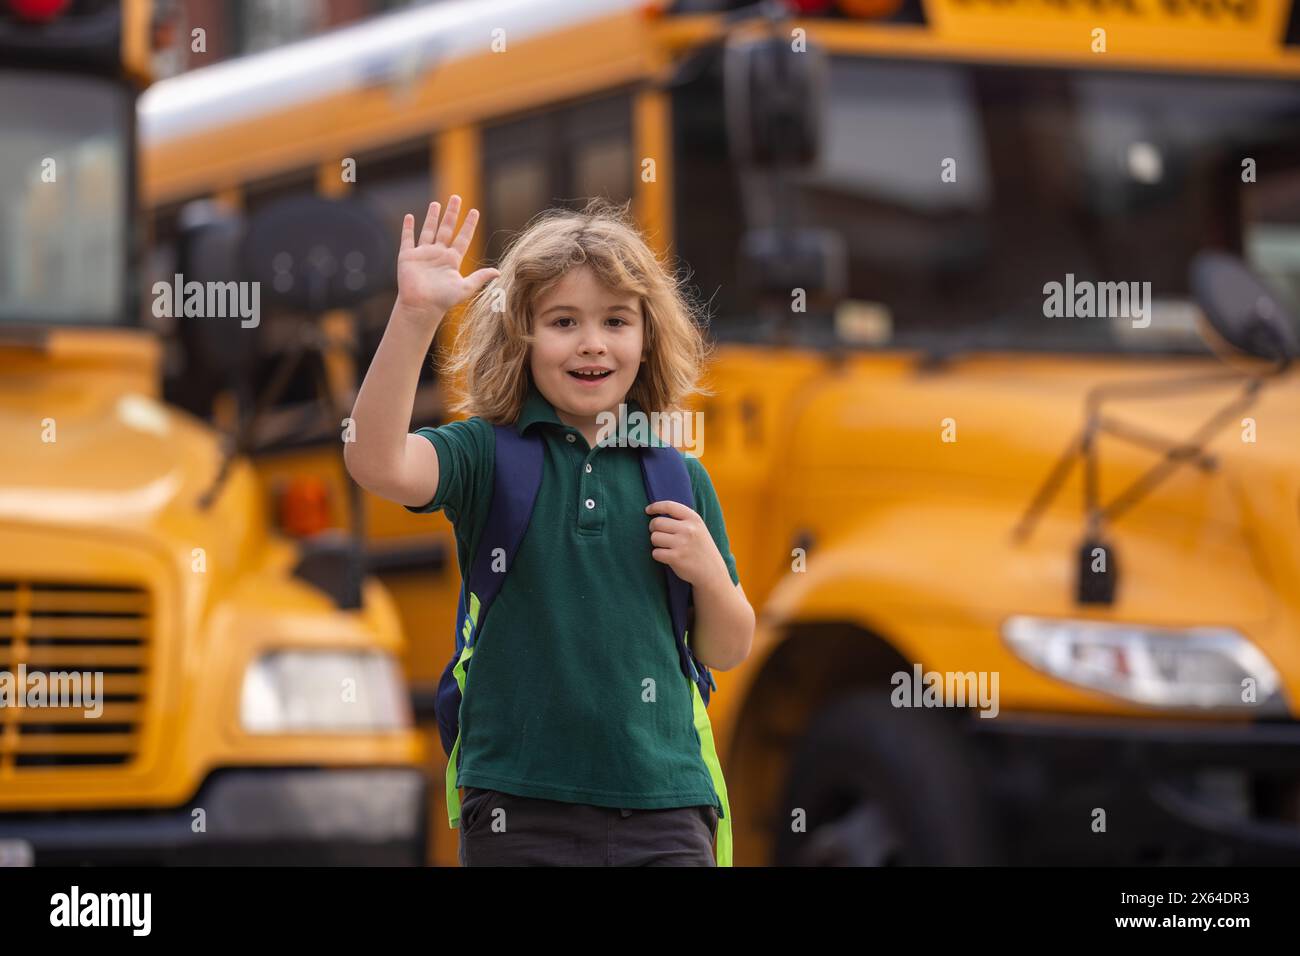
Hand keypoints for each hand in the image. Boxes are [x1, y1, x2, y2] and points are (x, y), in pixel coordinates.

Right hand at [395, 195, 498, 322]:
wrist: (421, 307)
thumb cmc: (443, 300)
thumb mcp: (465, 288)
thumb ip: (480, 278)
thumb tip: (499, 272)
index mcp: (452, 260)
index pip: (462, 238)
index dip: (468, 225)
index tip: (474, 211)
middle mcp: (438, 254)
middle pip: (446, 229)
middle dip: (452, 213)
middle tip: (456, 197)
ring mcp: (423, 254)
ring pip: (428, 230)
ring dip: (432, 217)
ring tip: (436, 204)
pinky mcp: (408, 256)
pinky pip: (408, 239)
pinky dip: (408, 228)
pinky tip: (410, 217)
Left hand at [645, 500, 728, 586]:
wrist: (712, 571)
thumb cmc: (700, 547)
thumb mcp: (698, 527)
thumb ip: (681, 518)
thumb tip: (655, 512)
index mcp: (694, 518)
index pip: (669, 506)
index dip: (655, 506)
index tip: (648, 510)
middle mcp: (688, 529)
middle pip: (657, 522)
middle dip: (653, 528)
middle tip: (659, 534)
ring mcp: (682, 543)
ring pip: (654, 537)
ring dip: (656, 543)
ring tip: (665, 547)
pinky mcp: (676, 558)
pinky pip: (655, 552)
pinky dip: (658, 555)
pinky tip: (667, 556)